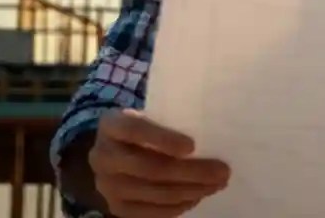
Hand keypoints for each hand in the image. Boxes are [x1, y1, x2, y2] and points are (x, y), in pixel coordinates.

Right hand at [89, 108, 229, 217]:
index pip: (134, 129)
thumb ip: (171, 121)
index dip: (162, 139)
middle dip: (191, 172)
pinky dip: (177, 206)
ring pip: (153, 193)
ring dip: (190, 191)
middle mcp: (102, 156)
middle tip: (222, 171)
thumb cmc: (144, 128)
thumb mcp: (150, 115)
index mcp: (111, 125)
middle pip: (149, 168)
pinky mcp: (116, 207)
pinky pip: (150, 212)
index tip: (192, 146)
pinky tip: (196, 197)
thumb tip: (213, 132)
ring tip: (216, 185)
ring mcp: (107, 185)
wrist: (114, 151)